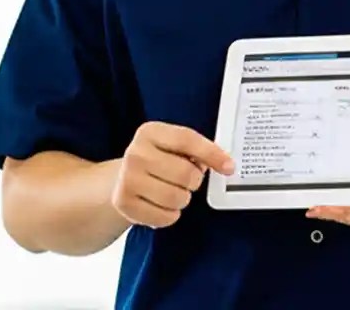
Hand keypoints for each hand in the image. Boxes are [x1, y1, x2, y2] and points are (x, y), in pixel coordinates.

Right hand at [112, 121, 233, 228]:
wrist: (120, 180)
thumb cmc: (157, 161)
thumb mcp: (172, 146)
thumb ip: (196, 151)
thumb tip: (225, 164)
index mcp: (150, 132)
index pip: (187, 140)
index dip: (212, 154)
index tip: (229, 167)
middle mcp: (135, 153)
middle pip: (185, 173)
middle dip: (194, 180)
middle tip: (187, 180)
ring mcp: (127, 179)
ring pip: (177, 197)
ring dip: (183, 199)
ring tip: (172, 191)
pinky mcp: (124, 203)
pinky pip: (165, 217)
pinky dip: (170, 215)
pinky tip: (161, 205)